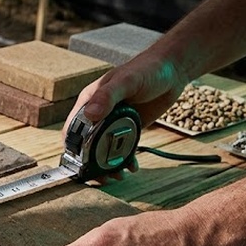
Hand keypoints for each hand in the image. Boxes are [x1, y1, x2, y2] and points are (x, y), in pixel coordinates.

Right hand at [60, 51, 191, 182]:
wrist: (172, 70)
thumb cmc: (146, 69)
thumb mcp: (126, 81)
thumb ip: (107, 97)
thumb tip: (89, 115)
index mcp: (89, 102)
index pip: (72, 129)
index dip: (73, 148)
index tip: (80, 164)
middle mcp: (97, 114)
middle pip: (86, 144)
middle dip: (91, 163)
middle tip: (101, 177)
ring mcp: (112, 122)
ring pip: (103, 149)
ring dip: (108, 165)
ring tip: (118, 176)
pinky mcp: (127, 128)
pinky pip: (121, 148)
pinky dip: (125, 160)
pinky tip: (132, 167)